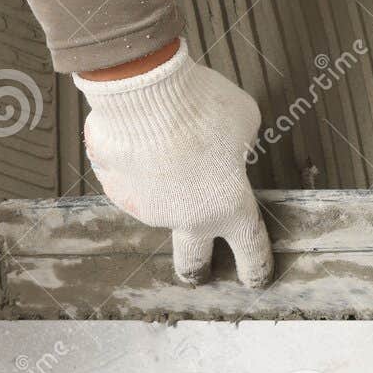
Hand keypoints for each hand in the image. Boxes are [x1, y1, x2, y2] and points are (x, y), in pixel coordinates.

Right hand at [76, 43, 273, 286]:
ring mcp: (147, 209)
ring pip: (161, 204)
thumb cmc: (202, 105)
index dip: (256, 267)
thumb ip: (238, 148)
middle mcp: (187, 218)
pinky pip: (131, 180)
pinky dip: (137, 165)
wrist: (146, 91)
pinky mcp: (117, 191)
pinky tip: (140, 137)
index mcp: (230, 207)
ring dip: (166, 186)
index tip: (256, 280)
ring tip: (165, 143)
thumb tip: (223, 150)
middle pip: (193, 261)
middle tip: (200, 271)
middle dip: (198, 269)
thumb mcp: (244, 122)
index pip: (250, 250)